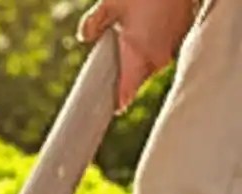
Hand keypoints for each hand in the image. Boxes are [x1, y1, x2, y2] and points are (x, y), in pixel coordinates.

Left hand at [77, 0, 196, 111]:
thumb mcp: (109, 4)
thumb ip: (93, 23)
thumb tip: (84, 37)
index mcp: (137, 53)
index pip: (128, 88)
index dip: (120, 101)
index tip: (115, 111)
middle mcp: (156, 56)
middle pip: (138, 78)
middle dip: (126, 78)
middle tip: (112, 79)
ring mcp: (171, 48)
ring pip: (151, 65)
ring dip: (139, 61)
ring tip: (128, 49)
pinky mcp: (181, 36)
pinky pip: (162, 51)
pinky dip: (152, 48)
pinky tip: (145, 34)